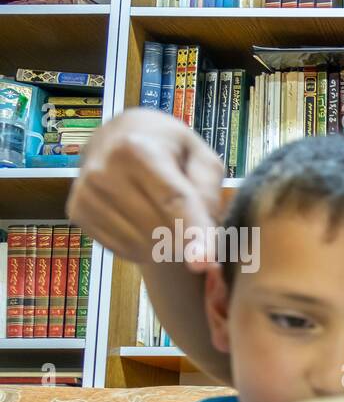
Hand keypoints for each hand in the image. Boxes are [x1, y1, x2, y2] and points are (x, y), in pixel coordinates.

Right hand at [67, 107, 225, 270]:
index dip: (193, 234)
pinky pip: (125, 250)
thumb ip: (208, 190)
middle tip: (192, 220)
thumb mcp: (200, 156)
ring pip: (143, 245)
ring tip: (164, 214)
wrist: (118, 137)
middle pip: (160, 229)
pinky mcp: (78, 214)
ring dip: (166, 243)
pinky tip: (144, 221)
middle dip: (186, 237)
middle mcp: (104, 172)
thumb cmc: (167, 147)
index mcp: (138, 149)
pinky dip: (145, 246)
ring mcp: (86, 195)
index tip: (206, 265)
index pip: (172, 201)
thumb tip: (205, 233)